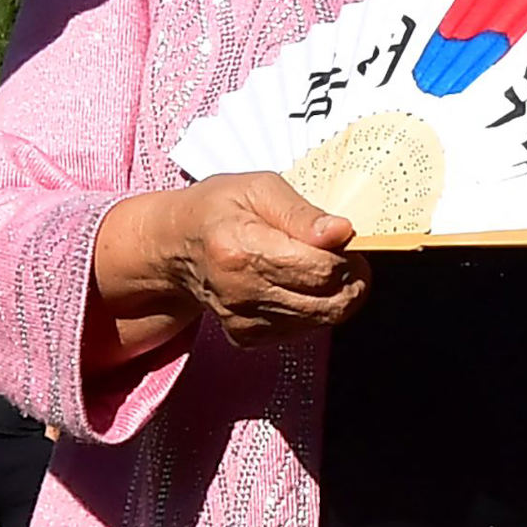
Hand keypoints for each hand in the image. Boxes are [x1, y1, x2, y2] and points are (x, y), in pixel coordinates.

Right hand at [97, 174, 370, 348]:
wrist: (176, 246)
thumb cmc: (219, 209)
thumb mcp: (259, 188)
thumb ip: (303, 212)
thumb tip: (342, 232)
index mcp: (241, 249)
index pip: (320, 269)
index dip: (347, 255)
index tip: (347, 238)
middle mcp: (241, 293)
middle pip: (328, 301)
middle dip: (350, 277)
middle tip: (346, 253)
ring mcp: (243, 321)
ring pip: (322, 318)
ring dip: (335, 293)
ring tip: (319, 263)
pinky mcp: (247, 338)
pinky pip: (304, 329)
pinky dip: (314, 306)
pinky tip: (298, 283)